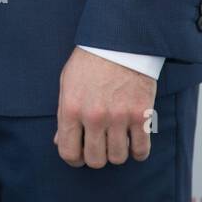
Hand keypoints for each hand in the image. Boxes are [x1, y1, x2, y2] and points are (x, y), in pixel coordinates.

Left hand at [54, 48, 157, 167]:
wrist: (120, 40)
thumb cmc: (90, 61)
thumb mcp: (67, 83)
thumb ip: (64, 114)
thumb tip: (60, 141)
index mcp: (72, 108)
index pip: (68, 153)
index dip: (74, 158)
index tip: (80, 154)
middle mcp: (94, 117)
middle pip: (95, 160)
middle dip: (96, 156)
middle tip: (100, 144)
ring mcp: (119, 117)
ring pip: (118, 158)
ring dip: (117, 152)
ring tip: (117, 138)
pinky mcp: (141, 115)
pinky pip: (141, 151)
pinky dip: (138, 151)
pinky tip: (134, 140)